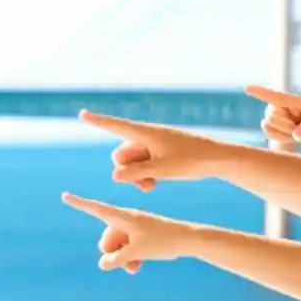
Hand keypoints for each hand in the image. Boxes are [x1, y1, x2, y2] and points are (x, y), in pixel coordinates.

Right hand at [61, 192, 194, 271]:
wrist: (188, 240)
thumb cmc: (163, 242)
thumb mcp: (137, 252)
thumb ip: (116, 259)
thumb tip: (103, 263)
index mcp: (124, 216)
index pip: (96, 209)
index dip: (79, 204)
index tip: (65, 196)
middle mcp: (127, 219)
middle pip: (106, 238)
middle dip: (112, 253)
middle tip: (126, 262)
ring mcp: (134, 228)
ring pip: (118, 246)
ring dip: (122, 258)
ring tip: (135, 267)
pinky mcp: (142, 235)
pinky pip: (128, 247)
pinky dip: (130, 257)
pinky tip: (138, 266)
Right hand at [78, 109, 229, 192]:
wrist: (218, 159)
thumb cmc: (192, 161)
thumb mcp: (163, 170)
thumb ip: (137, 173)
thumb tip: (114, 175)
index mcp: (147, 133)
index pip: (116, 126)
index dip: (98, 121)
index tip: (81, 113)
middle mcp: (149, 136)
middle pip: (122, 153)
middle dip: (126, 170)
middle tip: (142, 184)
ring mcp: (156, 145)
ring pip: (133, 162)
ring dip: (136, 176)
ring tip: (150, 187)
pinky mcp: (163, 153)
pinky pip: (144, 164)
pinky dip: (145, 174)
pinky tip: (153, 185)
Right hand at [245, 85, 300, 142]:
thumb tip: (296, 137)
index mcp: (287, 99)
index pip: (271, 96)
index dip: (260, 92)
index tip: (247, 88)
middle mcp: (276, 106)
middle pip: (271, 118)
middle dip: (287, 126)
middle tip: (300, 122)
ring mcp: (272, 118)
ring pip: (270, 129)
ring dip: (286, 133)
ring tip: (297, 127)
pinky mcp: (272, 129)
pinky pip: (271, 135)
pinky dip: (283, 138)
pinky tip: (292, 134)